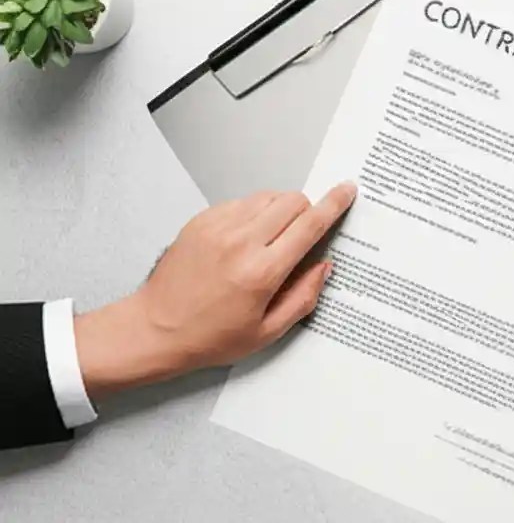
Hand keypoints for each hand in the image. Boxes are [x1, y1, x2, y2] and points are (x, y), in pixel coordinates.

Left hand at [73, 183, 357, 399]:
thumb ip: (303, 297)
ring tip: (273, 237)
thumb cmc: (208, 337)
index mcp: (262, 272)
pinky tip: (246, 237)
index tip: (346, 191)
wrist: (153, 329)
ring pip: (267, 196)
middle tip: (304, 233)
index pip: (309, 225)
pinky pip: (241, 202)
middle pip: (292, 201)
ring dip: (281, 209)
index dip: (334, 205)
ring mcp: (218, 228)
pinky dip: (253, 212)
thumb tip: (323, 267)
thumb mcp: (267, 332)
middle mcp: (241, 243)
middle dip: (307, 210)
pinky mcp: (201, 221)